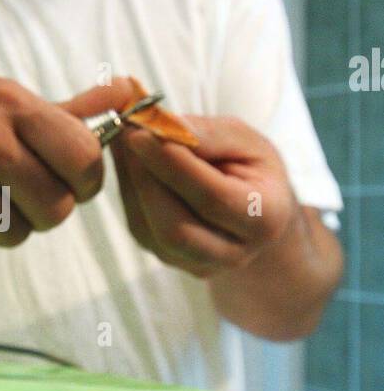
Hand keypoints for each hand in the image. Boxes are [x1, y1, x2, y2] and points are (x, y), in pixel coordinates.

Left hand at [109, 114, 299, 278]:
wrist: (256, 213)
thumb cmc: (254, 170)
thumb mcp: (248, 142)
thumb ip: (211, 135)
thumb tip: (164, 127)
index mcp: (265, 219)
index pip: (211, 197)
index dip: (172, 165)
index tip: (141, 133)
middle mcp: (232, 253)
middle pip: (175, 227)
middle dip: (144, 178)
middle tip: (127, 134)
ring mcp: (196, 263)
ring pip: (149, 230)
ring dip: (131, 182)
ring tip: (127, 140)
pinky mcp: (168, 259)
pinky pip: (138, 227)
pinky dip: (128, 190)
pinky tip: (130, 161)